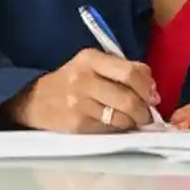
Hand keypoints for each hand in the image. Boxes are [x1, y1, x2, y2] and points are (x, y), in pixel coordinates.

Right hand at [3, 48, 159, 132]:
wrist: (35, 101)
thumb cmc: (71, 81)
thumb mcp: (94, 65)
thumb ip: (124, 70)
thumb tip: (153, 89)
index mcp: (91, 59)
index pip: (130, 73)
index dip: (147, 87)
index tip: (154, 96)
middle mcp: (84, 79)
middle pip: (128, 98)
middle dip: (144, 110)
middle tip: (147, 116)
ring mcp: (79, 103)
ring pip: (120, 117)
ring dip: (132, 122)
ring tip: (132, 121)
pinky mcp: (76, 125)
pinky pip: (108, 130)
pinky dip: (118, 130)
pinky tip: (116, 127)